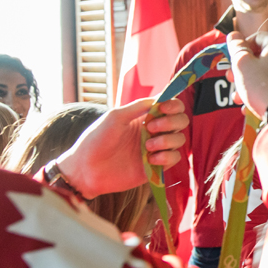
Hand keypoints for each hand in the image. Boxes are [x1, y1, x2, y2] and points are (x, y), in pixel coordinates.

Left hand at [56, 98, 187, 198]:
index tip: (164, 108)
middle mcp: (153, 131)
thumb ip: (139, 106)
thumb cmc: (96, 139)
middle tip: (151, 127)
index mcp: (144, 116)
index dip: (174, 105)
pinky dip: (166, 157)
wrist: (87, 169)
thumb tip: (160, 97)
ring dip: (167, 140)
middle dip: (171, 122)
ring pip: (179, 140)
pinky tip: (151, 159)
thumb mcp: (116, 117)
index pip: (170, 106)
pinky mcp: (156, 167)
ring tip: (147, 146)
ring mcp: (155, 149)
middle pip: (180, 121)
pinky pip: (174, 158)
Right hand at [225, 31, 267, 119]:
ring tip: (237, 98)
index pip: (257, 37)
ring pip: (265, 75)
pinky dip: (260, 94)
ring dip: (247, 84)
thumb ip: (236, 48)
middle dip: (241, 69)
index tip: (231, 59)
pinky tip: (248, 107)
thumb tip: (233, 34)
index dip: (241, 46)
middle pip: (260, 58)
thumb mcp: (242, 64)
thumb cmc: (262, 86)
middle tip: (230, 79)